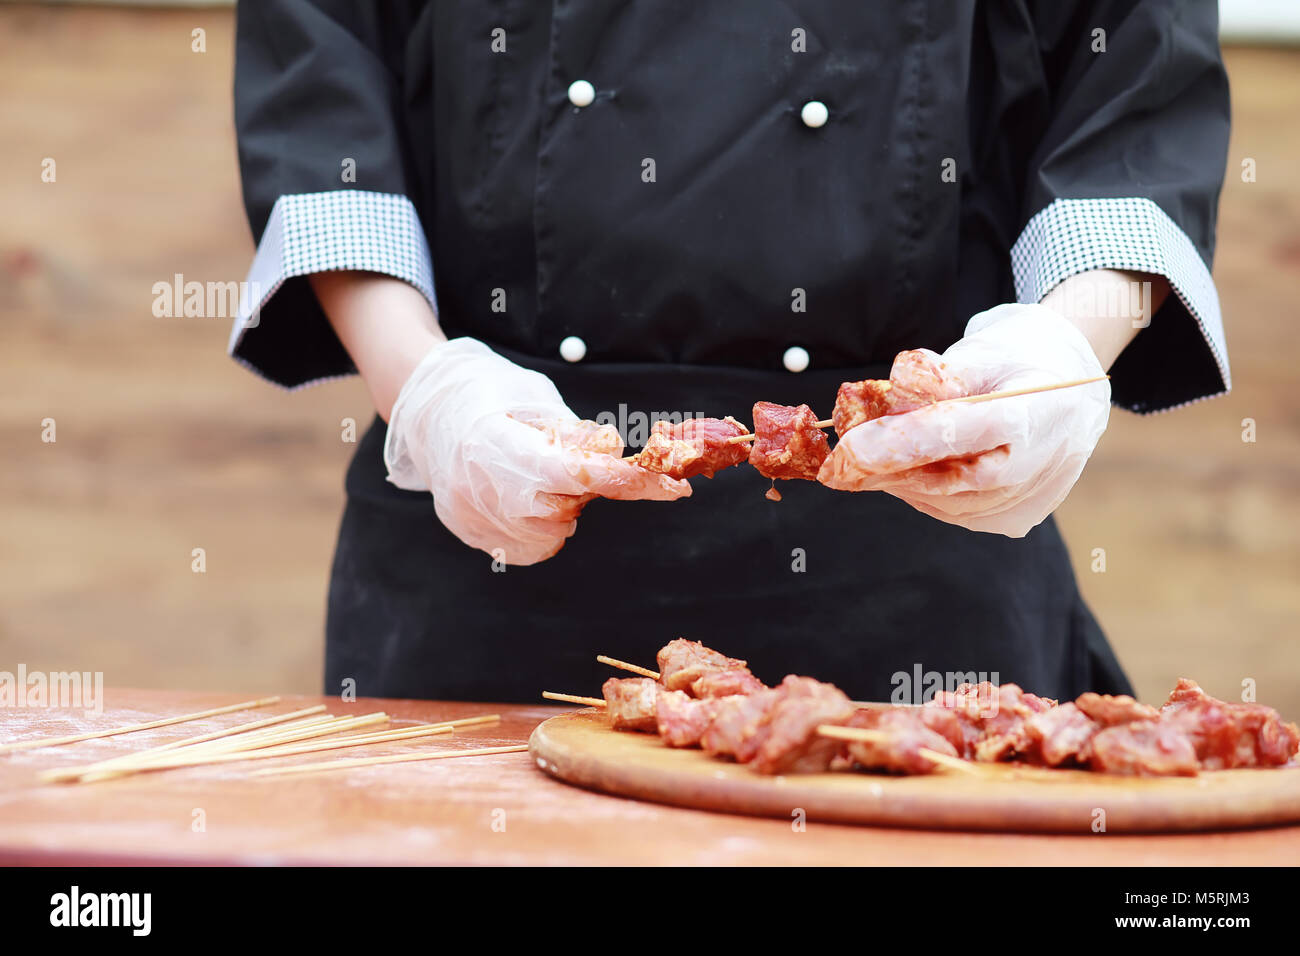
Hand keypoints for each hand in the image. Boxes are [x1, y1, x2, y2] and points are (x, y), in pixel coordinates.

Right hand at [384, 338, 690, 563]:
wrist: (429, 415)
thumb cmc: (489, 397)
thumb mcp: (536, 399)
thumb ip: (576, 433)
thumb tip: (613, 455)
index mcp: (497, 444)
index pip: (577, 473)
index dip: (629, 482)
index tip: (674, 488)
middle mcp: (482, 489)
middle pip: (566, 510)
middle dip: (580, 490)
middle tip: (562, 460)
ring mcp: (474, 519)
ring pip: (553, 533)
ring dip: (561, 507)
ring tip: (534, 474)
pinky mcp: (475, 536)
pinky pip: (531, 546)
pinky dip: (542, 525)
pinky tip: (524, 498)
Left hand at [817, 304, 1109, 536]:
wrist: (1077, 391)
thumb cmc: (1023, 358)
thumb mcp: (985, 347)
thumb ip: (939, 375)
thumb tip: (889, 396)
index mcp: (1032, 413)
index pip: (958, 433)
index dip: (901, 442)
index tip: (851, 446)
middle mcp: (1037, 465)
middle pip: (948, 479)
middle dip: (887, 470)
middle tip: (839, 463)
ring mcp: (1029, 498)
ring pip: (946, 503)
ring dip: (899, 484)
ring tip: (865, 462)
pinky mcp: (1015, 519)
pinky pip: (955, 512)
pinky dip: (922, 494)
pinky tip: (902, 474)